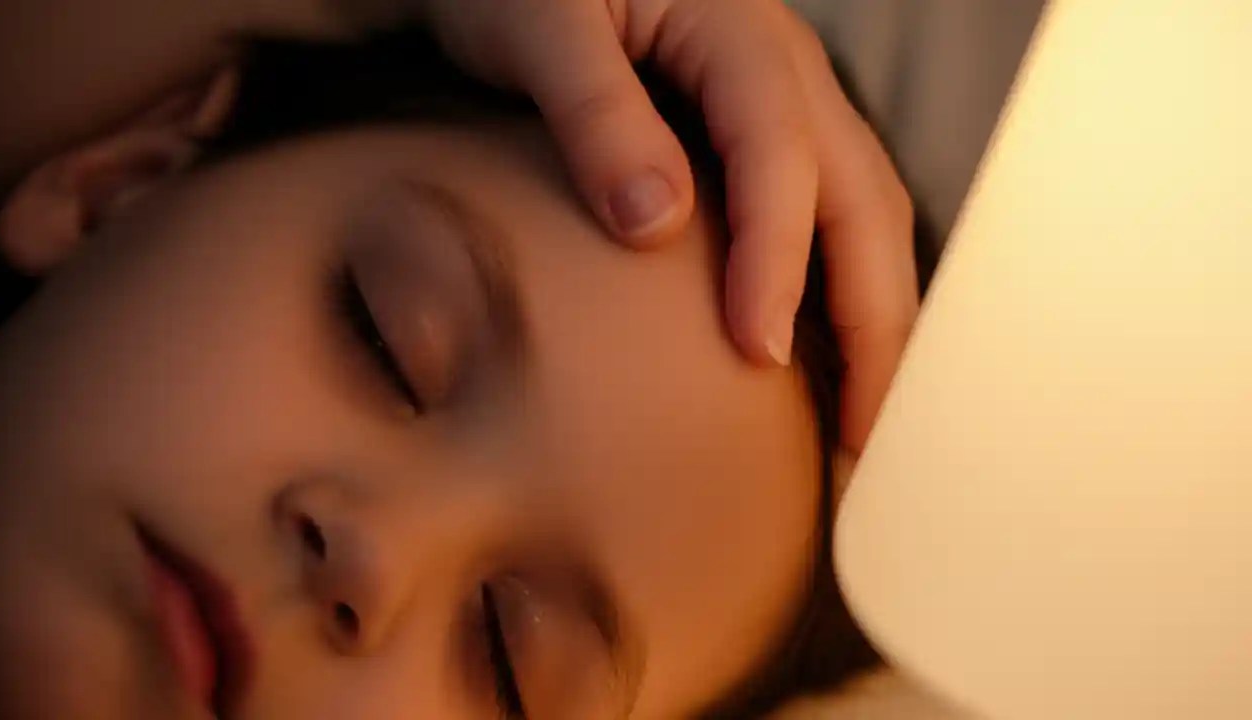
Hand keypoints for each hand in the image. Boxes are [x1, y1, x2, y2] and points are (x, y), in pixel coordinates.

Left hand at [390, 0, 919, 454]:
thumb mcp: (537, 25)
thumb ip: (594, 112)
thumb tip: (654, 226)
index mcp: (738, 34)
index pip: (782, 157)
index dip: (778, 258)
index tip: (757, 353)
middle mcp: (787, 71)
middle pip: (866, 200)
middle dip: (874, 320)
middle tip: (859, 436)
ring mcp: (788, 107)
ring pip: (866, 217)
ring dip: (873, 320)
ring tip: (861, 422)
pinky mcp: (767, 141)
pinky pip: (831, 221)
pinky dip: (842, 298)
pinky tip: (821, 363)